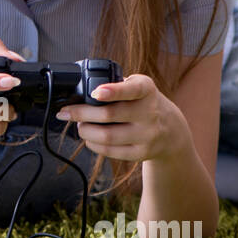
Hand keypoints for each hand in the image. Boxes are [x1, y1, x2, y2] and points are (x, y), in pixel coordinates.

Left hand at [56, 73, 187, 162]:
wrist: (171, 130)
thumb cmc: (144, 102)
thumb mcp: (138, 86)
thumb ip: (116, 84)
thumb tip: (80, 89)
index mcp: (146, 90)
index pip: (131, 89)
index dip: (113, 91)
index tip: (95, 92)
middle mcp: (149, 112)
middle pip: (109, 114)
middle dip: (81, 113)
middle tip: (66, 112)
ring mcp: (147, 135)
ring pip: (107, 136)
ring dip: (85, 130)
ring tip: (79, 125)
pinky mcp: (141, 153)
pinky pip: (110, 151)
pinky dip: (93, 144)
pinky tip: (89, 138)